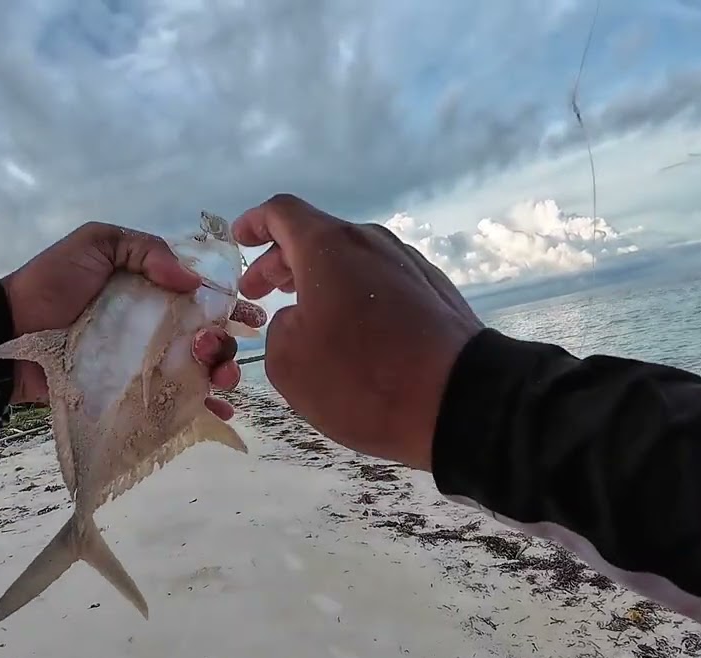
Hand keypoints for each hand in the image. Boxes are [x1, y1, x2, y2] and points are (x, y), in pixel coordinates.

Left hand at [0, 222, 267, 418]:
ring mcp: (144, 363)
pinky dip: (200, 410)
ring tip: (220, 379)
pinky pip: (171, 403)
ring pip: (197, 372)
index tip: (250, 316)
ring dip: (221, 375)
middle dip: (226, 345)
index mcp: (153, 291)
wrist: (9, 330)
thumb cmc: (52, 282)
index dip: (230, 307)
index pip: (202, 299)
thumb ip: (145, 250)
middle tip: (215, 349)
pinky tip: (218, 412)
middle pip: (207, 338)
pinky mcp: (129, 393)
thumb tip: (190, 280)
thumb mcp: (97, 243)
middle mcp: (155, 327)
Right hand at [233, 194, 482, 469]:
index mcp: (330, 247)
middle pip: (317, 237)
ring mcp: (409, 264)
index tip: (239, 240)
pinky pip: (379, 282)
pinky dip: (353, 296)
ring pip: (351, 260)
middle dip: (280, 263)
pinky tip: (351, 332)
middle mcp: (371, 242)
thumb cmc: (364, 378)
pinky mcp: (435, 292)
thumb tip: (299, 319)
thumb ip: (279, 330)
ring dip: (319, 282)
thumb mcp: (291, 364)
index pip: (282, 213)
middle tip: (258, 293)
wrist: (462, 400)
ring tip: (302, 315)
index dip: (254, 224)